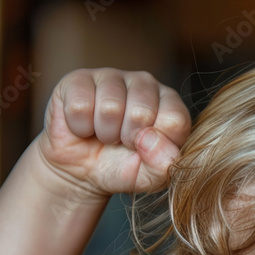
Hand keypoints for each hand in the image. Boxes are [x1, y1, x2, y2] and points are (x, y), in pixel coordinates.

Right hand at [35, 68, 190, 200]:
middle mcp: (145, 84)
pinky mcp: (79, 78)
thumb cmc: (122, 168)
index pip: (175, 120)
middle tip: (120, 142)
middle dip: (127, 138)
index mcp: (170, 104)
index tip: (145, 150)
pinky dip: (79, 127)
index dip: (156, 145)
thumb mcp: (148, 177)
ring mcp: (113, 76)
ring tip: (103, 134)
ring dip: (104, 133)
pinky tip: (83, 125)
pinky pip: (80, 105)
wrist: (80, 170)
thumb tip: (151, 138)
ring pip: (110, 107)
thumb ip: (162, 164)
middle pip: (141, 112)